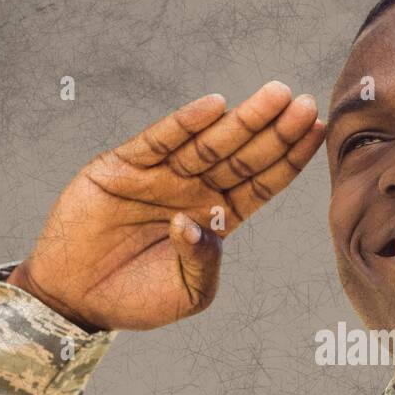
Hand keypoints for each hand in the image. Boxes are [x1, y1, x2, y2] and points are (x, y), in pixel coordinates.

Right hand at [8, 82, 324, 330]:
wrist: (76, 299)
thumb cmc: (137, 299)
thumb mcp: (187, 293)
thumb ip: (204, 263)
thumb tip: (198, 222)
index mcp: (217, 218)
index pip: (261, 181)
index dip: (289, 157)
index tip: (317, 129)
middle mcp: (193, 190)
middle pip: (242, 155)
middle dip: (274, 130)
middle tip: (303, 102)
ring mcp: (159, 176)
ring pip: (208, 142)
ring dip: (242, 119)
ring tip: (275, 95)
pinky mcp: (122, 167)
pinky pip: (158, 141)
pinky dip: (184, 123)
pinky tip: (213, 106)